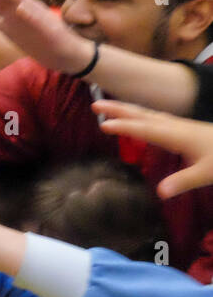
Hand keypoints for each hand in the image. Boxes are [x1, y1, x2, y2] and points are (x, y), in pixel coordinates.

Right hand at [94, 100, 212, 196]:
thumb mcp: (206, 174)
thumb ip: (183, 181)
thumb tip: (159, 193)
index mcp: (177, 135)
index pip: (145, 129)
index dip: (124, 127)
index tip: (103, 124)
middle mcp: (175, 127)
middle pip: (142, 115)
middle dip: (119, 109)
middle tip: (95, 103)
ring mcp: (179, 126)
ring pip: (148, 114)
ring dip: (127, 109)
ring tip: (108, 105)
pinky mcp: (183, 128)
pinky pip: (154, 118)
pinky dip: (139, 115)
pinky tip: (138, 118)